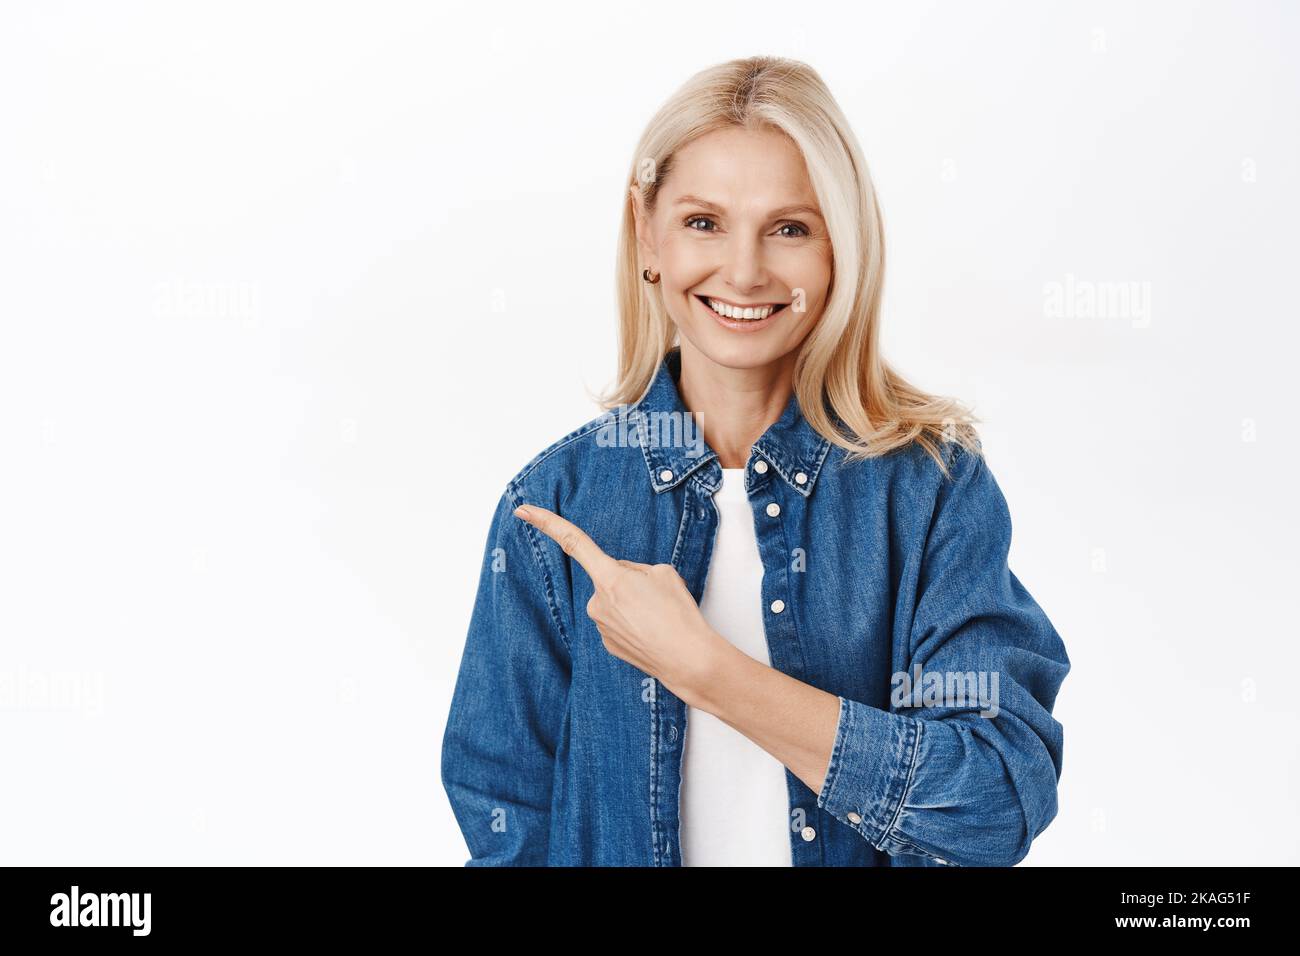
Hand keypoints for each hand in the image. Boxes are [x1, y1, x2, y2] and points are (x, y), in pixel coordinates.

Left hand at [513, 503, 722, 704]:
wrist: (688, 660)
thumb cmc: (678, 615)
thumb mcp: (663, 573)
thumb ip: (634, 569)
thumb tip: (622, 579)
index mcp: (610, 577)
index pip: (573, 542)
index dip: (546, 522)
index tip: (523, 510)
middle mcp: (596, 602)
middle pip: (608, 578)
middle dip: (628, 582)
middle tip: (655, 598)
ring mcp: (600, 626)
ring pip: (613, 602)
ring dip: (632, 604)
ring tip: (657, 617)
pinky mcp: (607, 645)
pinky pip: (616, 622)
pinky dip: (633, 623)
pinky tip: (650, 632)